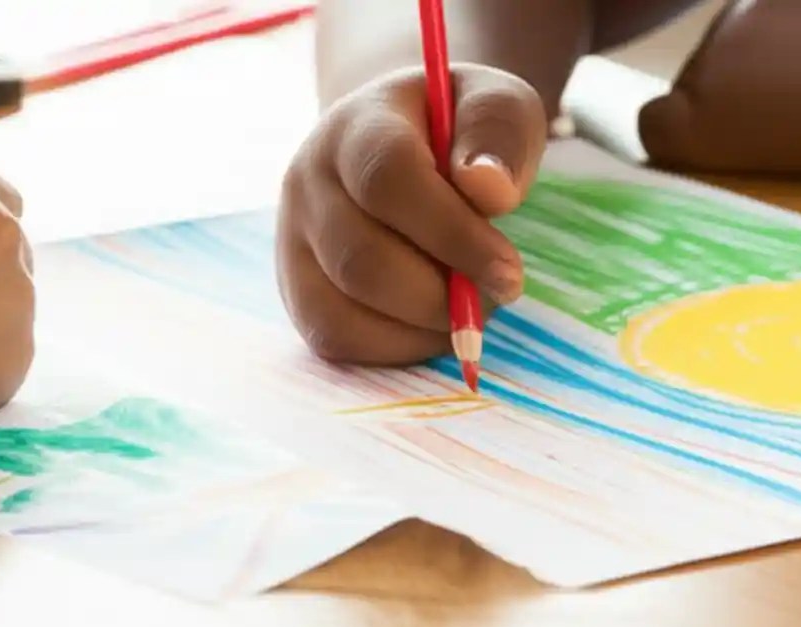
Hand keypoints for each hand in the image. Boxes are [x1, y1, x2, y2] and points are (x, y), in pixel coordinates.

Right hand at [276, 63, 545, 364]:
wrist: (402, 144)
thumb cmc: (458, 131)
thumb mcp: (496, 104)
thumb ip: (497, 130)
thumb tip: (490, 191)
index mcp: (354, 127)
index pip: (388, 180)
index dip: (452, 235)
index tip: (509, 272)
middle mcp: (306, 182)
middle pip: (361, 260)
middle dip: (440, 296)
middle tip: (496, 294)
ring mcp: (291, 241)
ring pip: (342, 310)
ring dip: (419, 327)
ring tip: (465, 306)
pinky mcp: (297, 290)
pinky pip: (336, 339)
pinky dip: (395, 347)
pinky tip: (431, 324)